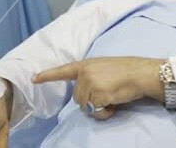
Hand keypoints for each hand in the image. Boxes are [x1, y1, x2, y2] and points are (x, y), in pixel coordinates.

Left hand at [33, 57, 163, 120]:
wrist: (141, 73)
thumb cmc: (127, 71)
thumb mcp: (104, 68)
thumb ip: (91, 77)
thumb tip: (86, 96)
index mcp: (86, 64)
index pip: (63, 71)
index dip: (47, 76)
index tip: (33, 79)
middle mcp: (85, 73)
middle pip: (78, 98)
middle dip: (92, 100)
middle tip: (108, 93)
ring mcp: (90, 83)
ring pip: (85, 106)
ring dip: (98, 107)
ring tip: (112, 97)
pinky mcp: (97, 94)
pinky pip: (96, 111)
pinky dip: (105, 111)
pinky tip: (115, 102)